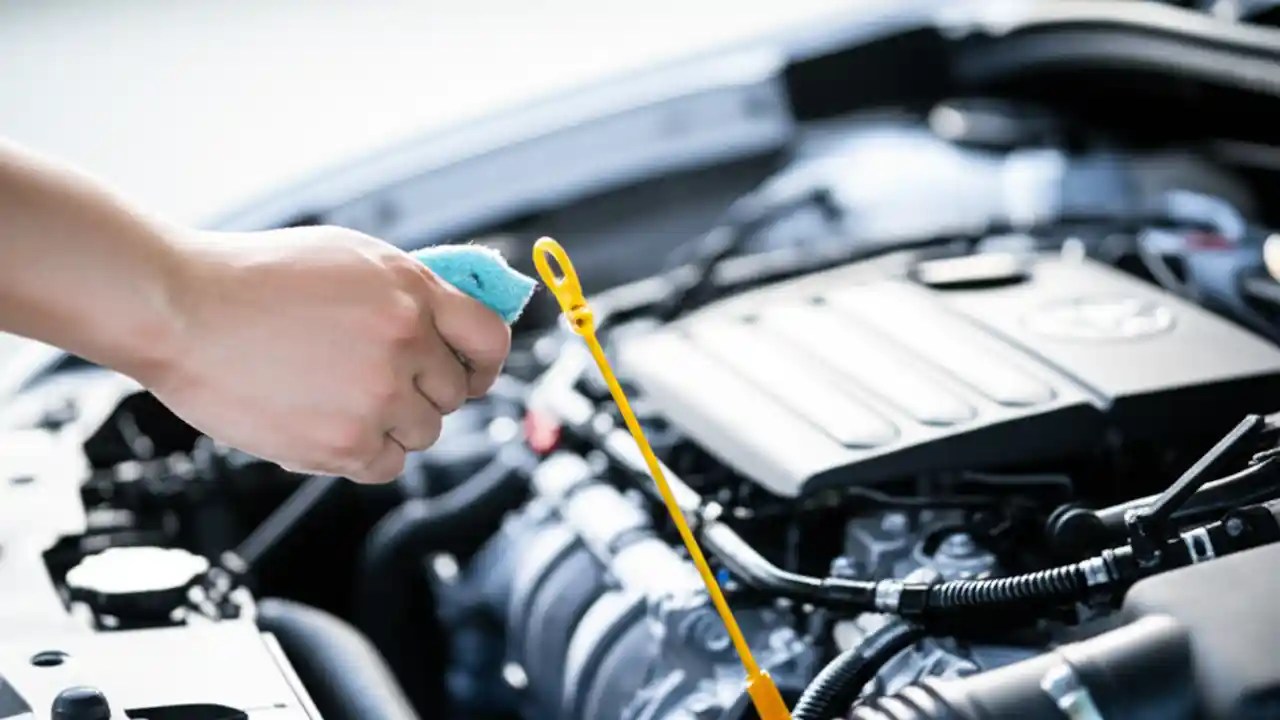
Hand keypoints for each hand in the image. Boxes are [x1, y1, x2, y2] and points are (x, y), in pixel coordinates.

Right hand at [145, 226, 510, 483]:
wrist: (182, 310)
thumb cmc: (255, 278)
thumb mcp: (349, 258)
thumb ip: (409, 290)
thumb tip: (453, 321)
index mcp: (413, 291)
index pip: (491, 339)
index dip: (484, 363)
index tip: (470, 373)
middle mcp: (406, 341)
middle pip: (454, 394)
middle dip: (423, 391)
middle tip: (374, 381)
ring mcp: (378, 395)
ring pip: (422, 433)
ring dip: (391, 424)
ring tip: (336, 396)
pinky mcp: (346, 443)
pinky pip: (387, 465)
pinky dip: (363, 454)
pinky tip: (325, 423)